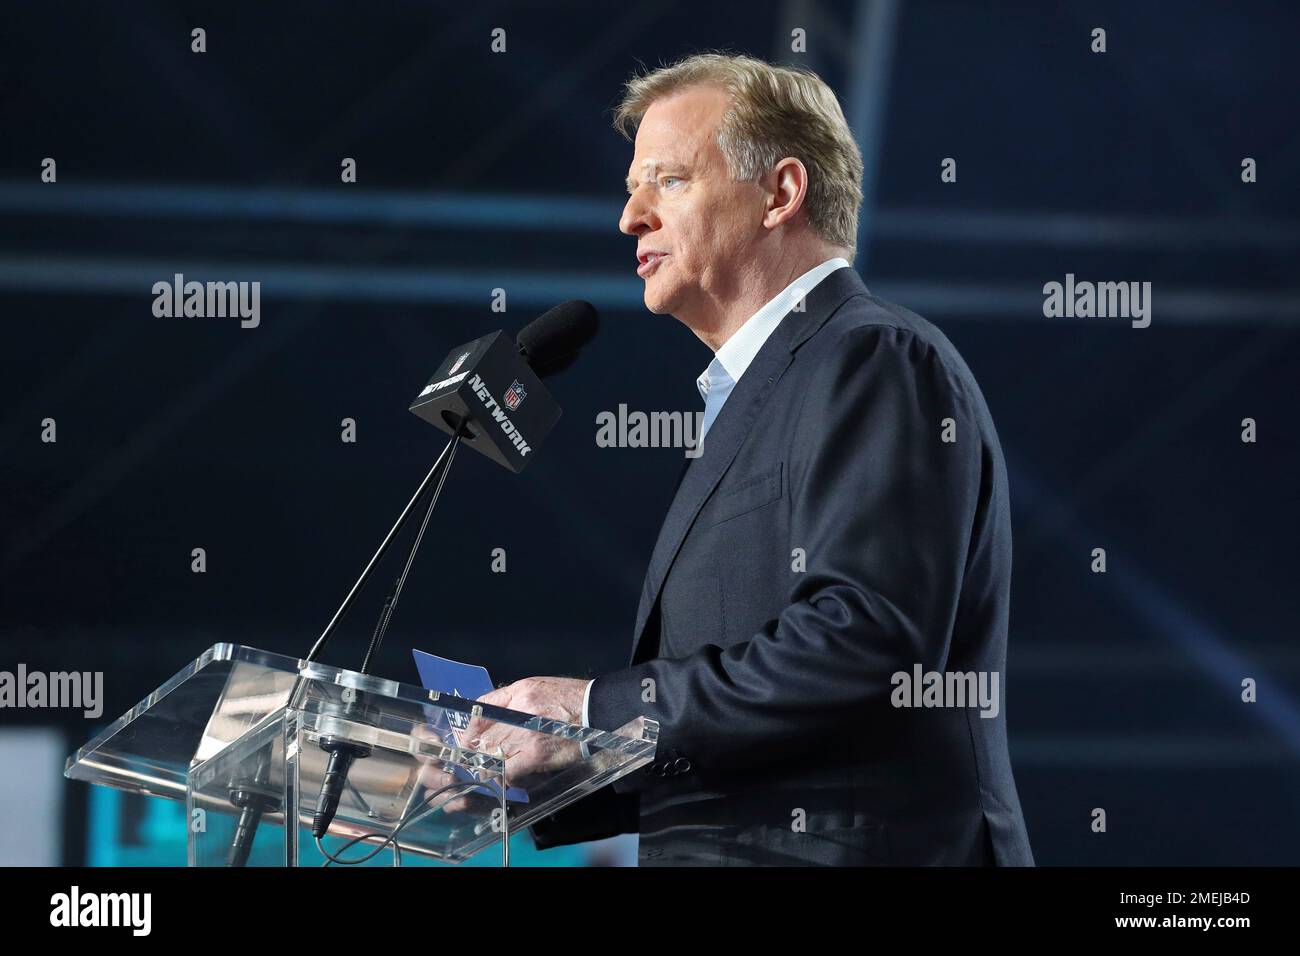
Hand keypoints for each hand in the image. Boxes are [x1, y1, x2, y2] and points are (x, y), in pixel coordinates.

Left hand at [463, 676, 588, 782]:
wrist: (596, 711)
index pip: (481, 712)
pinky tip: (507, 777)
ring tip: (490, 770)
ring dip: (488, 765)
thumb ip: (510, 697)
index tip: (466, 741)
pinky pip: (509, 770)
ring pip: (493, 754)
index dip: (469, 730)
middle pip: (485, 736)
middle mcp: (519, 712)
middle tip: (475, 760)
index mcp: (518, 693)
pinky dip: (504, 776)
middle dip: (477, 751)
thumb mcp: (536, 686)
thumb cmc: (567, 698)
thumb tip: (486, 713)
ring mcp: (526, 735)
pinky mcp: (536, 754)